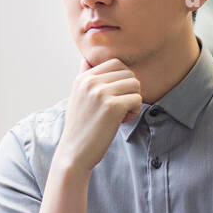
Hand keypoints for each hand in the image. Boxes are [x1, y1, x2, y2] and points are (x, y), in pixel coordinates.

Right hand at [54, 57, 141, 177]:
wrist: (74, 153)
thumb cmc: (80, 127)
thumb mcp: (77, 97)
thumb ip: (84, 77)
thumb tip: (87, 59)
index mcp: (83, 78)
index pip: (116, 63)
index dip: (122, 80)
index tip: (113, 97)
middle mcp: (90, 82)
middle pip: (128, 73)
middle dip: (129, 90)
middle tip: (118, 107)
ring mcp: (101, 93)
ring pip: (135, 84)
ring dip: (133, 100)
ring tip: (120, 114)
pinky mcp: (112, 106)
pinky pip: (137, 99)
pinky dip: (134, 111)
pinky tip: (121, 121)